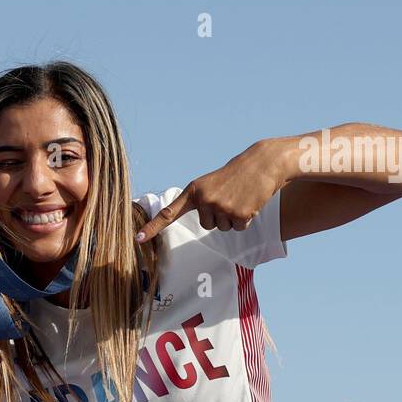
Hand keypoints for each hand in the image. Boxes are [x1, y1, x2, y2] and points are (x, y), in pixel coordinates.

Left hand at [136, 142, 281, 242]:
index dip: (153, 227)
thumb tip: (201, 220)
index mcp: (194, 191)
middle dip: (219, 215)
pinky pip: (238, 229)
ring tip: (239, 197)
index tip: (138, 238)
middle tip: (229, 196)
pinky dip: (245, 219)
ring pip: (223, 228)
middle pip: (206, 225)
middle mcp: (204, 199)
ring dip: (233, 217)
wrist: (263, 164)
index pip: (170, 212)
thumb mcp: (211, 183)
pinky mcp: (239, 214)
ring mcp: (221, 207)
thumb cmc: (235, 175)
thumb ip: (200, 200)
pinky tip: (249, 203)